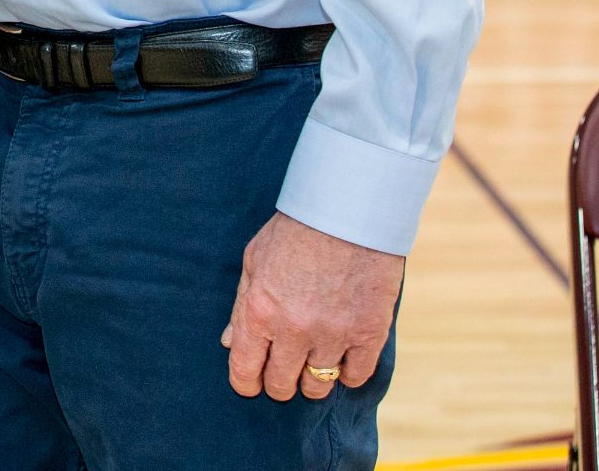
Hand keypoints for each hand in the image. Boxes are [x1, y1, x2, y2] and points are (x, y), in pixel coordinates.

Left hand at [220, 211, 403, 401]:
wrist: (347, 212)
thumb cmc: (294, 232)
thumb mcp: (254, 261)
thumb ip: (241, 307)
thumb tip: (229, 343)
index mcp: (259, 310)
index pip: (244, 370)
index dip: (246, 383)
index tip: (251, 384)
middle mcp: (293, 329)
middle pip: (281, 385)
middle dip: (278, 383)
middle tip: (284, 371)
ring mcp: (333, 334)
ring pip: (318, 386)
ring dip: (312, 380)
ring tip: (313, 363)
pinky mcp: (368, 334)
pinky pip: (355, 377)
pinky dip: (347, 373)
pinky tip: (342, 358)